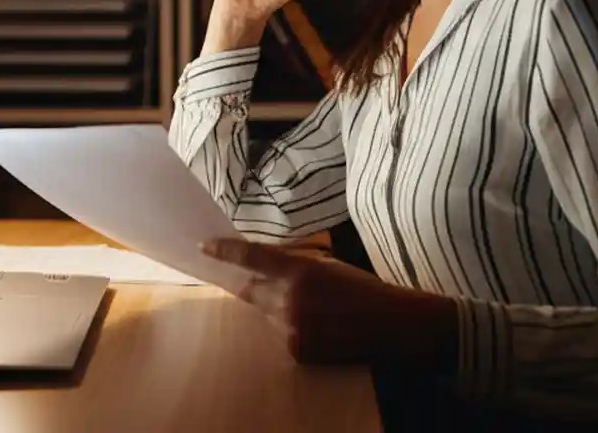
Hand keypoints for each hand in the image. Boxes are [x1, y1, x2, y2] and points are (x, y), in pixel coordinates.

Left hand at [201, 238, 457, 371]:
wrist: (392, 327)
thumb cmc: (363, 288)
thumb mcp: (328, 264)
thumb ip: (294, 263)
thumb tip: (265, 261)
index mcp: (298, 272)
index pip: (250, 258)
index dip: (224, 251)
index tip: (204, 246)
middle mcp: (288, 301)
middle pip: (250, 290)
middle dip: (249, 283)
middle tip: (247, 276)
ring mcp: (291, 330)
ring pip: (266, 314)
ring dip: (276, 307)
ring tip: (309, 306)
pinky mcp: (297, 351)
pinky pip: (281, 333)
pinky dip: (290, 327)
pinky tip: (317, 324)